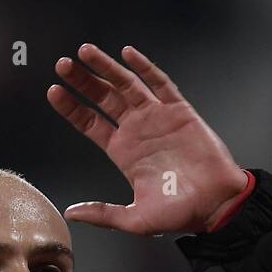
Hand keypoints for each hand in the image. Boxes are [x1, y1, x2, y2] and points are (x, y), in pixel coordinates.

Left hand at [47, 43, 248, 234]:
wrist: (217, 204)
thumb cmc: (180, 213)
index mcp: (123, 152)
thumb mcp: (134, 219)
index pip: (90, 123)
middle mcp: (137, 131)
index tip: (53, 91)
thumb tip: (71, 213)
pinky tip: (127, 54)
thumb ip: (103, 213)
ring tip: (85, 52)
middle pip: (103, 98)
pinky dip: (144, 68)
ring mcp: (157, 118)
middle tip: (63, 65)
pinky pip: (160, 83)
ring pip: (126, 85)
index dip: (71, 107)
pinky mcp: (179, 111)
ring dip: (106, 68)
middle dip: (83, 81)